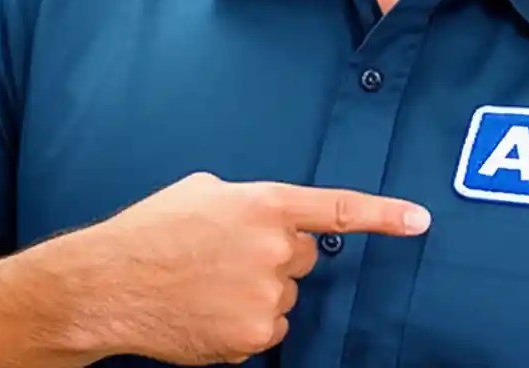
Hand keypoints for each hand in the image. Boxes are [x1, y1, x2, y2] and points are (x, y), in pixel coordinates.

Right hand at [63, 172, 431, 364]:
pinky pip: (266, 330)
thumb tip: (267, 217)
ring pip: (283, 297)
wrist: (108, 284)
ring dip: (255, 293)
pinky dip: (242, 325)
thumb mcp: (204, 192)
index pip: (338, 209)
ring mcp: (267, 297)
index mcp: (265, 205)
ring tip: (205, 284)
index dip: (385, 215)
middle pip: (304, 258)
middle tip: (226, 257)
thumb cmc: (150, 232)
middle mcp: (275, 250)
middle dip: (275, 257)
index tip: (420, 220)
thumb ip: (249, 199)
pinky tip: (206, 311)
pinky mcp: (254, 337)